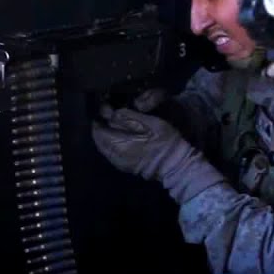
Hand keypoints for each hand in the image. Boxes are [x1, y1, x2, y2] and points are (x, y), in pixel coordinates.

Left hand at [91, 106, 225, 203]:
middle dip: (101, 127)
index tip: (105, 107)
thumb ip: (128, 117)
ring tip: (113, 124)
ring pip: (104, 146)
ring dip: (106, 135)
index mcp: (118, 145)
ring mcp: (119, 163)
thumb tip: (112, 113)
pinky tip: (120, 136)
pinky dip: (112, 143)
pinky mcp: (125, 166)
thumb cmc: (165, 142)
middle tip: (108, 115)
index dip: (100, 117)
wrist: (175, 166)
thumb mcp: (149, 123)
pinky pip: (111, 152)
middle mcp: (114, 156)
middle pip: (99, 139)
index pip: (98, 130)